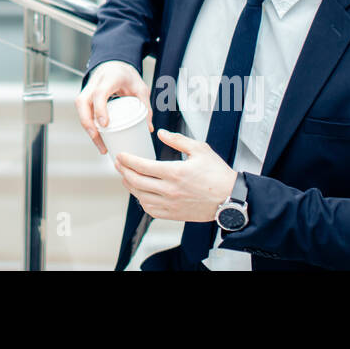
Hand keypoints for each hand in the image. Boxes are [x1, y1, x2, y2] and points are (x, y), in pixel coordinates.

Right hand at [75, 60, 153, 153]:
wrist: (114, 65)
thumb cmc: (127, 76)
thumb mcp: (140, 88)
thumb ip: (145, 106)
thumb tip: (148, 128)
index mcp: (109, 78)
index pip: (100, 93)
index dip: (100, 109)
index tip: (105, 124)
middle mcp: (94, 82)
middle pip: (82, 102)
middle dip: (87, 122)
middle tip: (97, 139)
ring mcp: (88, 89)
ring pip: (80, 108)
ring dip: (88, 128)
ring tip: (101, 146)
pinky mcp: (86, 97)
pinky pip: (83, 112)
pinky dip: (89, 126)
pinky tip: (98, 139)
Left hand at [112, 129, 237, 221]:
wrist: (231, 199)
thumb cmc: (218, 174)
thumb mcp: (200, 149)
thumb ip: (178, 140)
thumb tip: (160, 133)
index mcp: (175, 172)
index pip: (142, 166)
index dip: (127, 160)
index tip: (120, 155)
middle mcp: (170, 190)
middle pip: (136, 181)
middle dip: (123, 171)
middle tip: (118, 164)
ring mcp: (171, 204)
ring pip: (140, 197)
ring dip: (130, 186)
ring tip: (126, 177)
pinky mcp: (174, 215)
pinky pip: (151, 210)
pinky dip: (141, 201)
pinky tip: (140, 193)